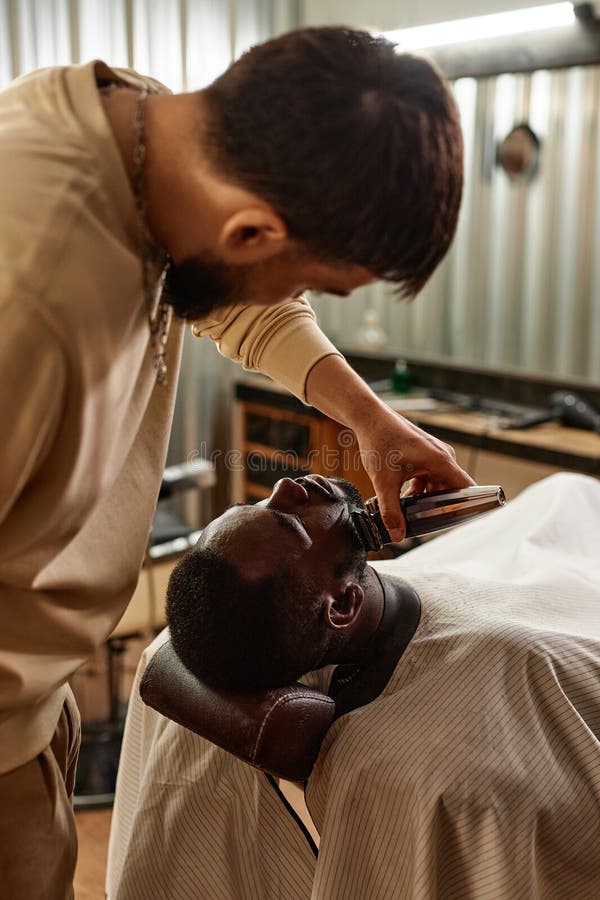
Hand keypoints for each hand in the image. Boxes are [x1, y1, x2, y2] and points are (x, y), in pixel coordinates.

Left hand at [353, 406, 475, 541]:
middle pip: (451, 489)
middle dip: (439, 507)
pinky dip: (419, 488)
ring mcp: (434, 454)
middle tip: (425, 523)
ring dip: (426, 498)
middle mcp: (442, 456)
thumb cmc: (379, 441)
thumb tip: (397, 535)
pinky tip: (403, 497)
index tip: (461, 523)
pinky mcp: (424, 454)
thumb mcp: (384, 482)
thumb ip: (391, 511)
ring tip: (409, 511)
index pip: (468, 489)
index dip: (469, 507)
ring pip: (438, 484)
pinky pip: (429, 477)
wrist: (368, 418)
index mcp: (441, 461)